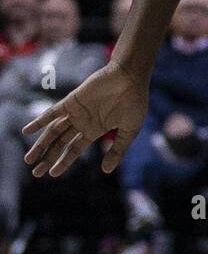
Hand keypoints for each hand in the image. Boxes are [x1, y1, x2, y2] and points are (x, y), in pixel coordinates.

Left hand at [22, 61, 148, 177]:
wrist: (130, 78)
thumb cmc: (134, 103)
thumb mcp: (130, 131)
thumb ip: (118, 150)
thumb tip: (107, 171)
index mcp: (95, 130)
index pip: (75, 149)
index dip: (63, 161)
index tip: (53, 174)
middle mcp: (82, 122)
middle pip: (60, 143)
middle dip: (48, 157)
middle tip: (35, 172)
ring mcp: (75, 112)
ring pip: (53, 131)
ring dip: (41, 145)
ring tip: (29, 159)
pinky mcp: (71, 101)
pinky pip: (52, 113)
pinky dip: (39, 122)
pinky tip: (27, 131)